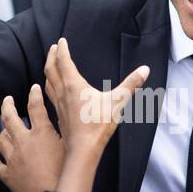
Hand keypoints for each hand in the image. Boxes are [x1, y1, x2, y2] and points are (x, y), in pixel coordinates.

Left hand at [0, 84, 63, 191]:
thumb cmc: (65, 173)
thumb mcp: (69, 148)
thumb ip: (63, 134)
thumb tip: (66, 122)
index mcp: (41, 133)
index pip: (35, 106)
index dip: (35, 94)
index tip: (34, 88)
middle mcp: (23, 141)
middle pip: (9, 118)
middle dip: (7, 106)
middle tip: (8, 100)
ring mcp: (13, 158)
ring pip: (1, 140)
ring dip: (2, 133)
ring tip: (4, 131)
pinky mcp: (8, 174)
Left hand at [43, 37, 147, 153]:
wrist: (83, 150)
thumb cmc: (98, 126)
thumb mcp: (117, 102)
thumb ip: (131, 84)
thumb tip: (145, 70)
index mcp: (74, 86)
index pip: (64, 62)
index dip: (62, 49)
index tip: (61, 41)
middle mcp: (62, 93)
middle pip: (51, 69)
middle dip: (52, 57)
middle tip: (53, 48)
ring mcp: (58, 105)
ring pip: (47, 83)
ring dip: (48, 71)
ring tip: (51, 66)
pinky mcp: (58, 115)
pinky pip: (50, 96)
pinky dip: (48, 87)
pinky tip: (53, 92)